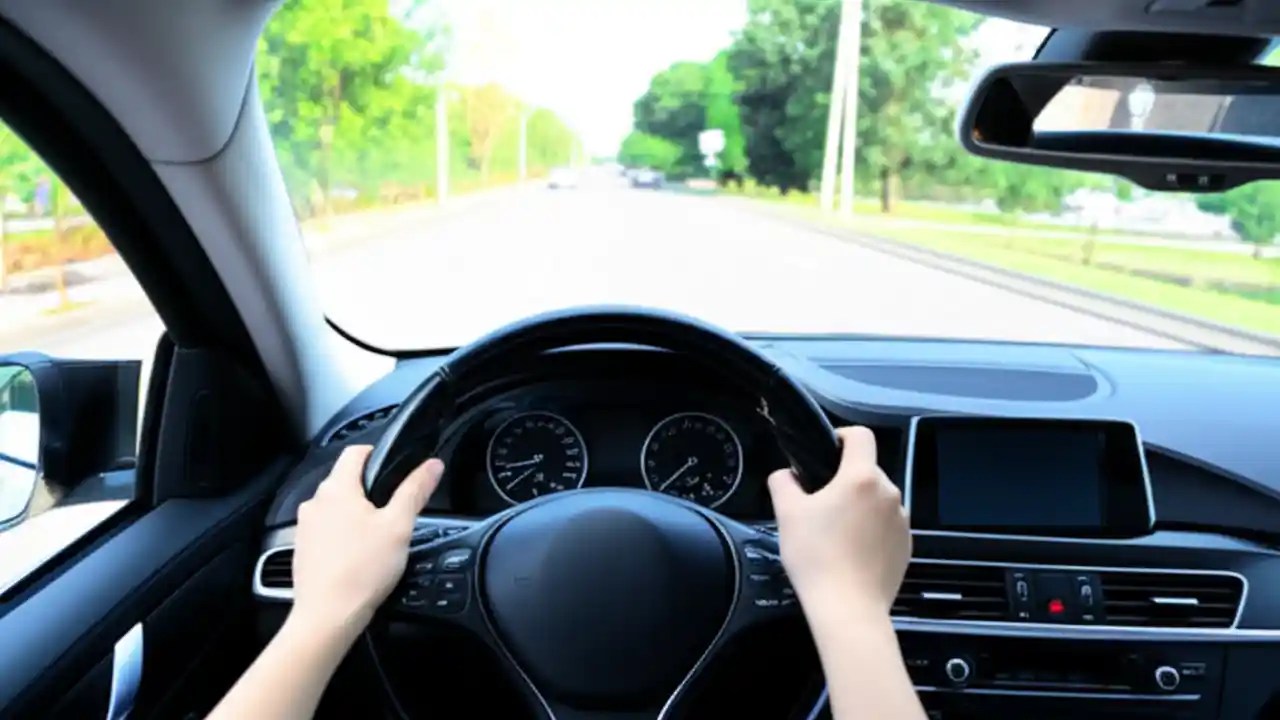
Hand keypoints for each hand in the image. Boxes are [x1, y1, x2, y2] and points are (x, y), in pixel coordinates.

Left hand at [290, 446, 442, 637]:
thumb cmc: (363, 570)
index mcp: (337, 488)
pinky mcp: (302, 549)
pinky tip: (357, 557)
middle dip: (369, 490)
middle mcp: (315, 502)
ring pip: (335, 507)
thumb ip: (415, 490)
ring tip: (377, 538)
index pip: (356, 452)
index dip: (378, 454)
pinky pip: (326, 531)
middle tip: (393, 511)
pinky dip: (342, 536)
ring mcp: (305, 527)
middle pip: (346, 480)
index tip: (396, 468)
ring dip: (354, 514)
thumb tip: (433, 465)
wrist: (328, 617)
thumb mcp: (399, 526)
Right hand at [768, 426, 909, 614]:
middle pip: (867, 471)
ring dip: (859, 507)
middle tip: (819, 505)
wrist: (848, 609)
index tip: (826, 453)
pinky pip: (886, 526)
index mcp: (861, 478)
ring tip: (835, 534)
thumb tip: (786, 475)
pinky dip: (871, 531)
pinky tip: (852, 553)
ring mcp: (902, 521)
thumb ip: (783, 482)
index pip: (860, 436)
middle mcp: (889, 493)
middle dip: (845, 480)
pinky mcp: (907, 546)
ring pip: (877, 500)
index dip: (841, 436)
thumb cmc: (816, 557)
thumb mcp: (787, 514)